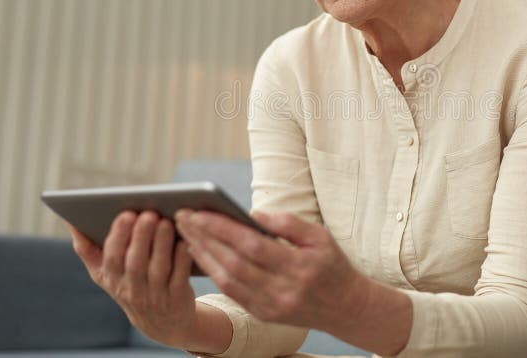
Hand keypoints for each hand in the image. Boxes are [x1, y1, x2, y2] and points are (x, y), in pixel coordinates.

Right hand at [68, 211, 196, 348]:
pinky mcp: (177, 296)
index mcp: (111, 279)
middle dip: (141, 236)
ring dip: (162, 244)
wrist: (160, 322)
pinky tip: (184, 241)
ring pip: (158, 268)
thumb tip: (69, 220)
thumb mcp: (104, 273)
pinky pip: (179, 277)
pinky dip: (182, 259)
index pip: (112, 258)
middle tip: (149, 214)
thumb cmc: (128, 285)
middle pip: (135, 262)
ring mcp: (155, 294)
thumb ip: (87, 248)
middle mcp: (132, 289)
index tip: (126, 214)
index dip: (119, 236)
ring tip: (165, 222)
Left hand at [174, 210, 365, 331]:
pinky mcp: (263, 314)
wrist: (344, 307)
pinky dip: (212, 272)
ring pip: (228, 280)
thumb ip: (288, 223)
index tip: (199, 212)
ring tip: (185, 232)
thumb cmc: (332, 264)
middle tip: (182, 217)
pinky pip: (231, 293)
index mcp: (299, 267)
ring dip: (202, 255)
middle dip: (204, 238)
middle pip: (234, 262)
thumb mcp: (321, 236)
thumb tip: (252, 213)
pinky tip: (200, 254)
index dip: (223, 229)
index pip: (252, 245)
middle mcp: (283, 290)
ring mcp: (271, 306)